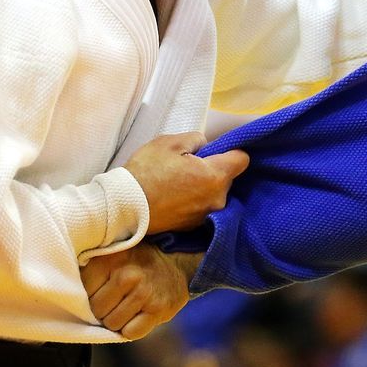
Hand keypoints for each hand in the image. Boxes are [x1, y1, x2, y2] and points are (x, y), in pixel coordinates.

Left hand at [81, 244, 202, 338]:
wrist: (175, 264)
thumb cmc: (134, 263)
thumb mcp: (112, 255)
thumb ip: (89, 269)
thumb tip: (63, 293)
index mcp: (110, 259)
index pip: (83, 292)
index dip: (88, 296)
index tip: (99, 290)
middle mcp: (127, 275)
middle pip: (97, 311)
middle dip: (102, 310)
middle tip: (114, 299)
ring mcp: (144, 293)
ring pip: (113, 324)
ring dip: (117, 320)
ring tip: (126, 306)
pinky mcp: (158, 309)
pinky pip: (131, 333)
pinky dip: (131, 329)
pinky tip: (137, 314)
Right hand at [124, 132, 249, 234]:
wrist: (124, 207)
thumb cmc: (147, 171)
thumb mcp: (170, 142)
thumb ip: (196, 139)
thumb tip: (206, 146)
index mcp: (216, 176)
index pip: (242, 159)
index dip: (231, 150)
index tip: (215, 150)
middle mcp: (218, 199)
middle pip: (228, 177)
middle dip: (214, 168)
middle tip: (188, 164)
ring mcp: (207, 215)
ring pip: (215, 192)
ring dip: (204, 185)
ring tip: (179, 182)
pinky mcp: (194, 227)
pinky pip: (203, 206)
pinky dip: (195, 200)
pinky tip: (176, 196)